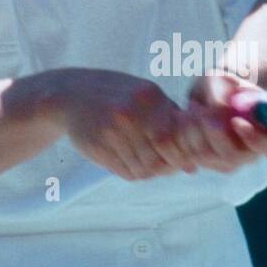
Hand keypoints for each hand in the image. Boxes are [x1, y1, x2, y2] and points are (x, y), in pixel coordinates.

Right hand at [57, 69, 200, 180]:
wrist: (72, 94)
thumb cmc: (120, 96)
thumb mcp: (147, 97)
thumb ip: (173, 122)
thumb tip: (193, 167)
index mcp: (149, 97)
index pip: (172, 139)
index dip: (179, 156)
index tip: (182, 159)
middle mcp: (129, 112)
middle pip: (157, 157)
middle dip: (165, 167)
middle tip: (165, 166)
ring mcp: (110, 130)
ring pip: (141, 168)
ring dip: (148, 171)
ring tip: (145, 161)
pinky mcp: (96, 145)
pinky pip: (124, 171)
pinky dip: (132, 172)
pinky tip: (130, 161)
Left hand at [185, 72, 266, 169]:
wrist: (212, 95)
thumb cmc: (225, 87)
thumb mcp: (224, 79)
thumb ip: (224, 90)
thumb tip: (222, 106)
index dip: (259, 140)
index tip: (237, 122)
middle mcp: (253, 153)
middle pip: (234, 156)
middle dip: (214, 131)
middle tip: (202, 109)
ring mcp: (230, 162)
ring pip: (209, 157)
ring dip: (195, 130)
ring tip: (193, 106)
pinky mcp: (208, 162)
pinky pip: (192, 156)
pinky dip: (183, 136)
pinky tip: (184, 117)